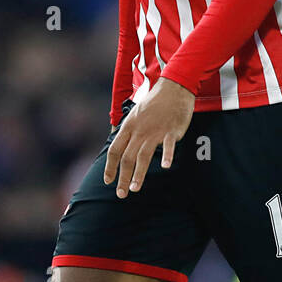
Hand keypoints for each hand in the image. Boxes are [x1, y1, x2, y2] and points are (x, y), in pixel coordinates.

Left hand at [103, 77, 194, 197]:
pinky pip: (168, 146)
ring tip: (134, 188)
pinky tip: (166, 166)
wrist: (173, 87)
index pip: (115, 150)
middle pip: (127, 157)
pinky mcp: (171, 131)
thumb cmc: (156, 102)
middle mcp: (139, 131)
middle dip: (122, 178)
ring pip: (143, 156)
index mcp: (129, 126)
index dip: (110, 167)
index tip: (108, 181)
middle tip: (121, 194)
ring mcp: (155, 131)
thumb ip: (129, 130)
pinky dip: (167, 156)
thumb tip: (120, 143)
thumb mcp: (136, 114)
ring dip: (138, 174)